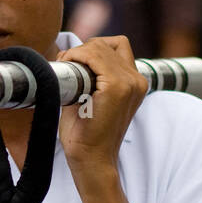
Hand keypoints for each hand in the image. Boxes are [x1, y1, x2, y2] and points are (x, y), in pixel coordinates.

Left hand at [56, 35, 146, 181]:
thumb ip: (90, 75)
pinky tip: (68, 67)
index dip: (91, 49)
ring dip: (77, 53)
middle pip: (105, 44)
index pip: (116, 45)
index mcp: (134, 82)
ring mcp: (130, 82)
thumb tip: (69, 54)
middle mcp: (137, 80)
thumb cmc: (86, 132)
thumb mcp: (92, 97)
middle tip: (64, 66)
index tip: (72, 63)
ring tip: (65, 68)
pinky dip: (77, 57)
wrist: (91, 158)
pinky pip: (94, 56)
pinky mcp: (118, 87)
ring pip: (99, 47)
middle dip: (81, 50)